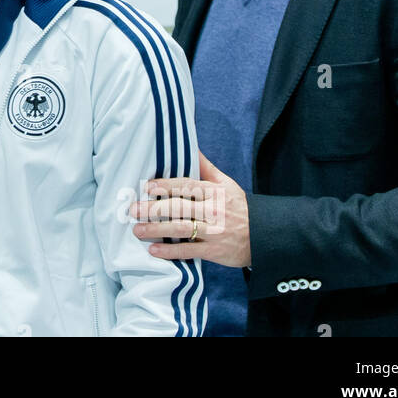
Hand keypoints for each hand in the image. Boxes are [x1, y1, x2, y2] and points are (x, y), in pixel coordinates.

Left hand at [129, 152, 250, 267]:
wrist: (264, 236)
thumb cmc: (239, 207)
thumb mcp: (226, 184)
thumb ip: (206, 168)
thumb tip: (190, 146)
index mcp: (215, 192)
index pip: (187, 186)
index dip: (166, 186)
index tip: (147, 186)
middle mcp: (214, 211)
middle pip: (180, 208)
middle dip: (154, 209)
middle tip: (133, 210)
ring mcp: (214, 232)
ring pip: (181, 229)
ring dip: (157, 230)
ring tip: (137, 230)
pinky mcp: (214, 251)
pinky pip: (189, 250)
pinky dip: (171, 251)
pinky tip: (154, 251)